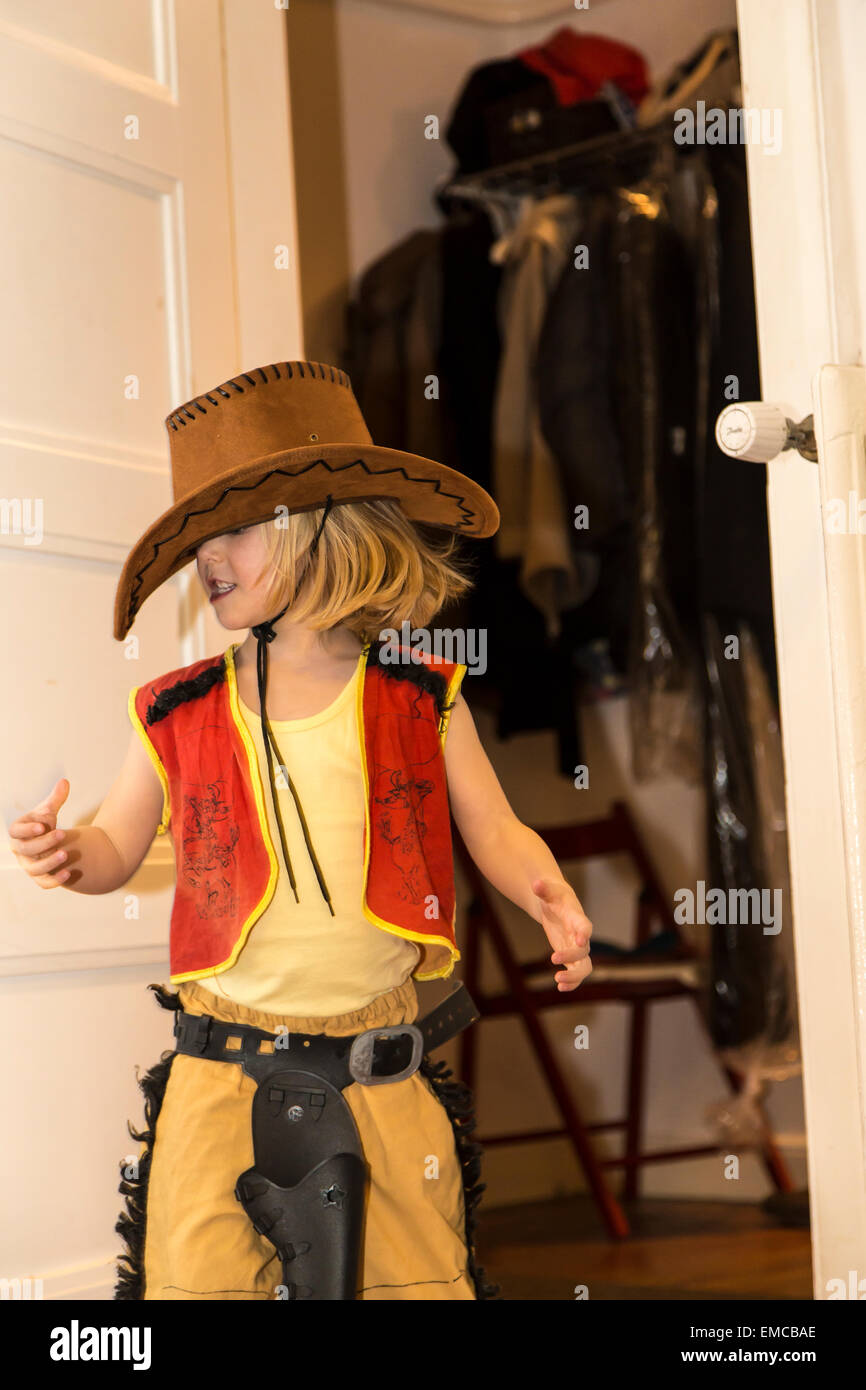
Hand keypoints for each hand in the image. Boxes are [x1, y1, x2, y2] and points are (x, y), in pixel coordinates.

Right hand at [8, 778, 71, 888]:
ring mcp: (28, 865)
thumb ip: (56, 799)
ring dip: (49, 863)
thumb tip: (65, 782)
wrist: (48, 843)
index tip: (42, 825)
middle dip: (43, 843)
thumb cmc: (44, 825)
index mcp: (18, 832)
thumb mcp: (48, 811)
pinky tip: (69, 873)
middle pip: (26, 850)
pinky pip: (44, 883)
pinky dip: (55, 880)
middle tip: (63, 833)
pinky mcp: (40, 877)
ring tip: (66, 854)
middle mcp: (20, 851)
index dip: (27, 829)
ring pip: (34, 869)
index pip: (16, 831)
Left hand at [532, 877, 592, 991]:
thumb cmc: (555, 896)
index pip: (585, 926)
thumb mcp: (548, 890)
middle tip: (553, 958)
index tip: (580, 941)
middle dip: (571, 956)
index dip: (584, 933)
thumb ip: (543, 888)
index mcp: (577, 917)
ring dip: (574, 977)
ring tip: (557, 982)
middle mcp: (580, 935)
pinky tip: (559, 987)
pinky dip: (572, 982)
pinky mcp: (571, 956)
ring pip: (584, 967)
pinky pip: (576, 973)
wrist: (558, 903)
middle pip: (584, 951)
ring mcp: (577, 947)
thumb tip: (536, 884)